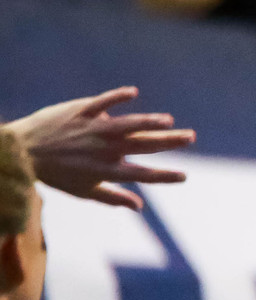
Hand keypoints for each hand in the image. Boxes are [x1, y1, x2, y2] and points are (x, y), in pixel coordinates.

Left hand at [9, 87, 192, 209]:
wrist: (21, 153)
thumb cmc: (55, 175)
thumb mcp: (84, 192)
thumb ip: (114, 198)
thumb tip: (140, 207)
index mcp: (107, 170)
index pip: (143, 175)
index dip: (165, 176)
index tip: (184, 176)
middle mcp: (104, 149)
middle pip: (143, 145)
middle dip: (170, 142)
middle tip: (190, 137)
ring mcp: (93, 129)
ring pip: (128, 123)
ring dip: (150, 121)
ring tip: (169, 120)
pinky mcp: (80, 111)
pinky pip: (102, 102)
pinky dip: (118, 96)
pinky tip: (133, 92)